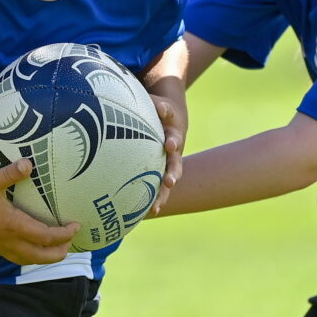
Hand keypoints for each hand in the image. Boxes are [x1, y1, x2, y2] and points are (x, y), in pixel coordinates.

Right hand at [0, 159, 78, 264]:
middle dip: (60, 252)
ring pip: (27, 260)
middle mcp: (8, 243)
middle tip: (71, 243)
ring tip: (54, 249)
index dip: (65, 234)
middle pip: (41, 256)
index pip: (47, 236)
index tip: (77, 226)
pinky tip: (24, 243)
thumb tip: (30, 162)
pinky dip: (27, 254)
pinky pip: (13, 256)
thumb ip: (10, 173)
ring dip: (44, 256)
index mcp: (13, 227)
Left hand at [148, 95, 185, 215]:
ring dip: (163, 194)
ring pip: (167, 181)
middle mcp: (173, 150)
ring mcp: (168, 163)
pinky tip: (141, 215)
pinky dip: (151, 201)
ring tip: (156, 208)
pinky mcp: (161, 173)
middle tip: (170, 181)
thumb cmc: (155, 109)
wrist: (170, 119)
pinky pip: (156, 188)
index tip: (169, 144)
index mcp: (171, 130)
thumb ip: (151, 103)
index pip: (172, 133)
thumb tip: (146, 101)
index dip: (172, 139)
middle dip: (173, 172)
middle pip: (175, 162)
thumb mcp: (153, 101)